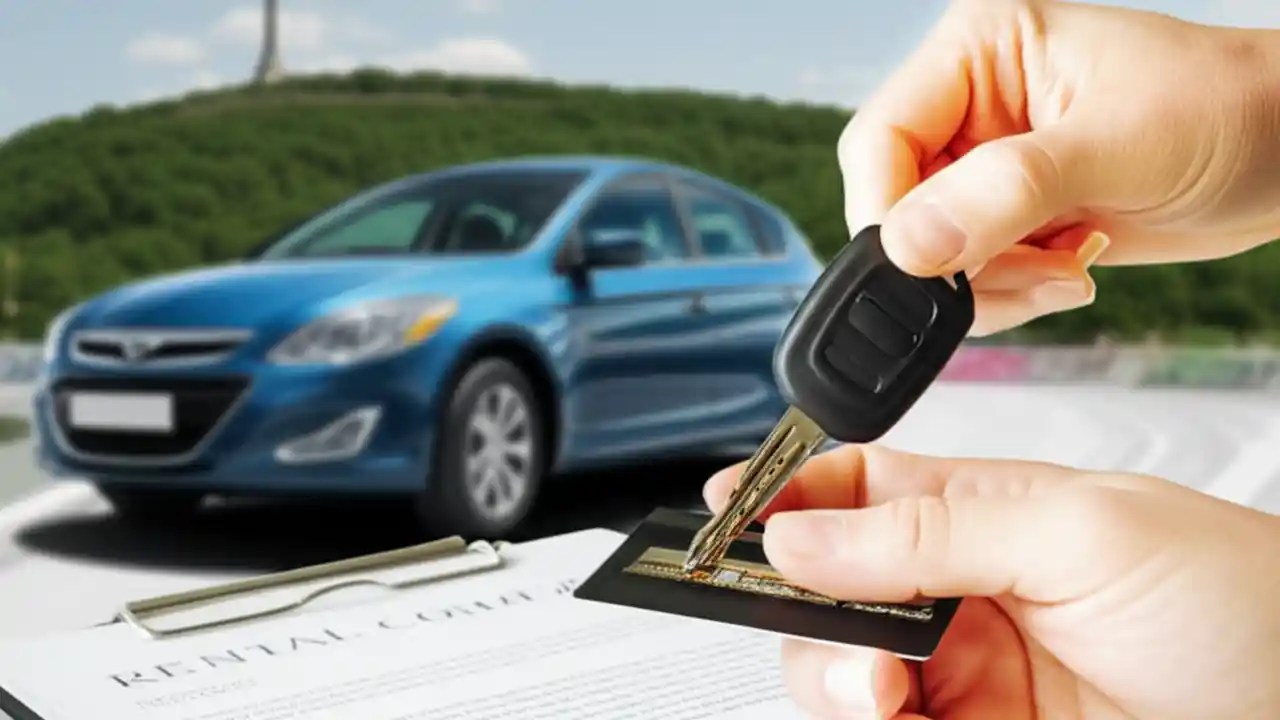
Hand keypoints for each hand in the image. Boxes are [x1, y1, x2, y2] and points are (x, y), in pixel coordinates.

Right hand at [703, 444, 1279, 718]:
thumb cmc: (1245, 605)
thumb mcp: (1085, 531)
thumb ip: (932, 526)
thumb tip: (801, 531)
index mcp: (983, 512)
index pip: (851, 488)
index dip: (781, 495)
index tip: (723, 516)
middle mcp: (961, 594)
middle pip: (824, 589)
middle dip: (796, 602)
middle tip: (810, 616)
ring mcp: (963, 678)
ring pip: (838, 672)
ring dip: (830, 678)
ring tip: (878, 690)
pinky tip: (887, 717)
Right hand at [839, 0, 1279, 335]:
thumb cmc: (1229, 111)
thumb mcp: (1117, 145)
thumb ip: (1007, 192)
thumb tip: (908, 246)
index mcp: (979, 50)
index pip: (882, 138)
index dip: (890, 211)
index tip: (927, 267)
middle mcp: (970, 105)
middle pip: (896, 202)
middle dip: (951, 259)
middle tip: (1024, 275)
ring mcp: (986, 164)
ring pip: (927, 250)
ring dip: (986, 285)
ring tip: (1061, 275)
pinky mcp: (1008, 214)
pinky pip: (966, 273)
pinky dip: (1006, 293)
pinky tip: (1067, 272)